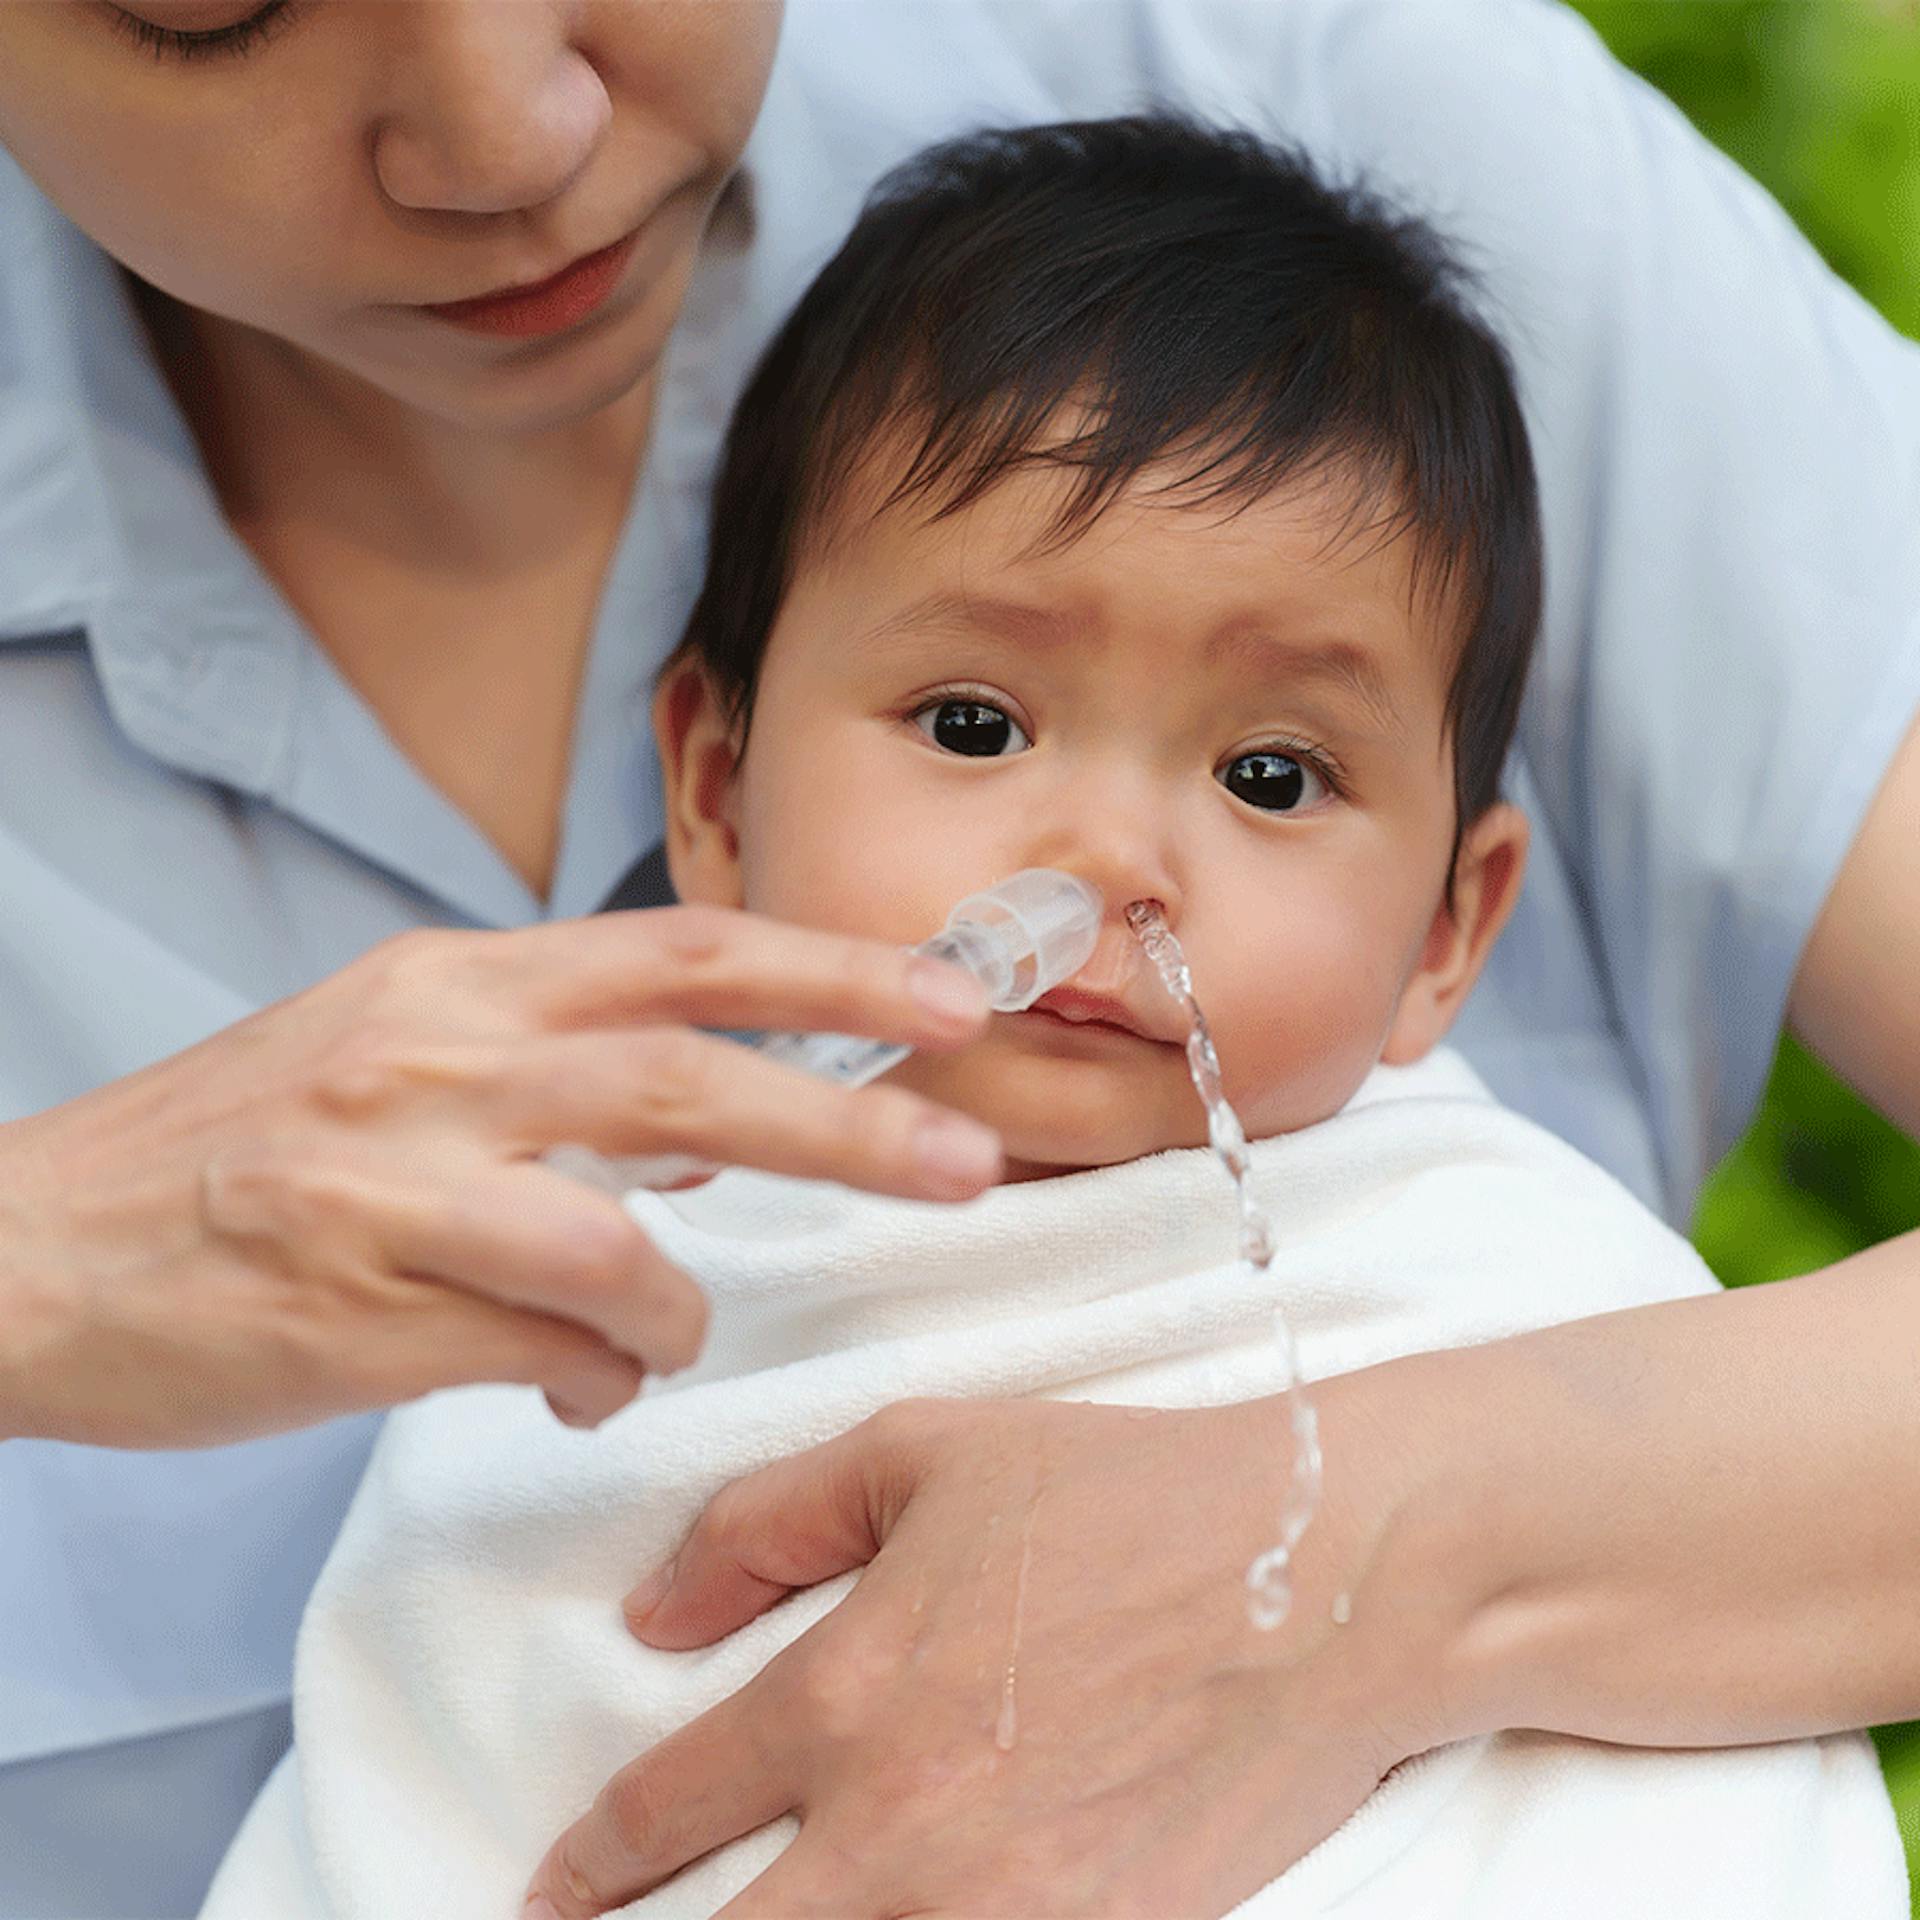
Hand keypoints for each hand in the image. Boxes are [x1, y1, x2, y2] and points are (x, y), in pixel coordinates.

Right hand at [0, 909, 997, 1447]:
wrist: (25, 1245)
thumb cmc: (237, 1154)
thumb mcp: (395, 1051)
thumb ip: (554, 1070)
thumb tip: (714, 1143)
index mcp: (457, 980)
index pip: (684, 951)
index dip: (832, 967)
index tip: (951, 1000)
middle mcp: (433, 1059)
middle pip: (687, 1078)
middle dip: (849, 1122)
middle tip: (968, 1165)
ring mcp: (390, 1185)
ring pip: (623, 1244)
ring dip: (683, 1308)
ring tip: (668, 1336)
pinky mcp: (355, 1310)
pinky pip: (544, 1356)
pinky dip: (596, 1377)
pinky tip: (573, 1384)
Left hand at [526, 1376, 1482, 1918]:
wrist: (1321, 1574)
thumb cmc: (1126, 1494)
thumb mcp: (929, 1451)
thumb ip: (767, 1520)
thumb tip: (654, 1611)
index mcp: (845, 1694)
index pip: (660, 1814)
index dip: (587, 1865)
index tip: (560, 1888)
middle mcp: (898, 1832)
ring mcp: (999, 1914)